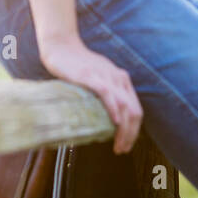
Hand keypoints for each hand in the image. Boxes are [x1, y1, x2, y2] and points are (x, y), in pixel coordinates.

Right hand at [39, 37, 142, 153]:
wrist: (62, 47)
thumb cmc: (78, 65)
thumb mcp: (98, 78)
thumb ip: (105, 93)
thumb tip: (106, 116)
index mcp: (122, 79)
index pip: (136, 109)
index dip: (134, 130)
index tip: (126, 145)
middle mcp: (118, 78)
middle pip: (133, 111)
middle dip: (131, 134)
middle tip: (122, 150)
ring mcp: (105, 76)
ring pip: (124, 106)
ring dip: (124, 129)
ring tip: (118, 145)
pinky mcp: (91, 76)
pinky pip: (107, 95)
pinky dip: (113, 110)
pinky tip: (114, 123)